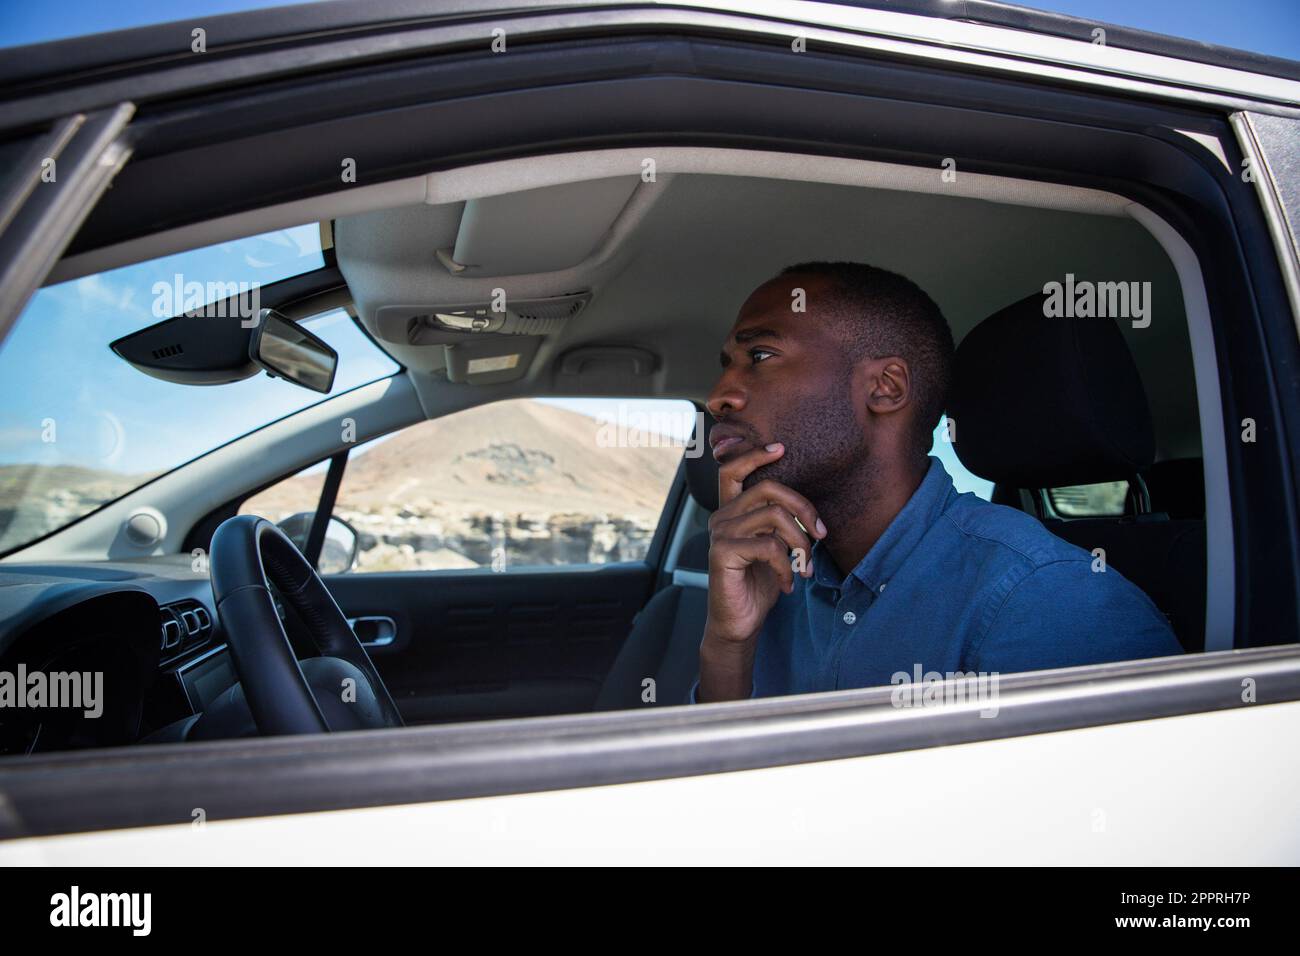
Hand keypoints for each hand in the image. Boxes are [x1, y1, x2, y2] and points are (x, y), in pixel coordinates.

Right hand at [697, 443, 825, 701]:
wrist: (740, 622)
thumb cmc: (759, 583)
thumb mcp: (775, 547)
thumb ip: (780, 524)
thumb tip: (809, 511)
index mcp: (732, 511)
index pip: (733, 470)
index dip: (754, 454)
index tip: (780, 447)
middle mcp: (722, 517)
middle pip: (767, 489)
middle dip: (803, 507)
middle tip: (820, 534)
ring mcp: (720, 534)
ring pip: (773, 517)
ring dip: (800, 544)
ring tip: (805, 568)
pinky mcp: (723, 553)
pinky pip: (768, 546)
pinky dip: (786, 567)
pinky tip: (787, 584)